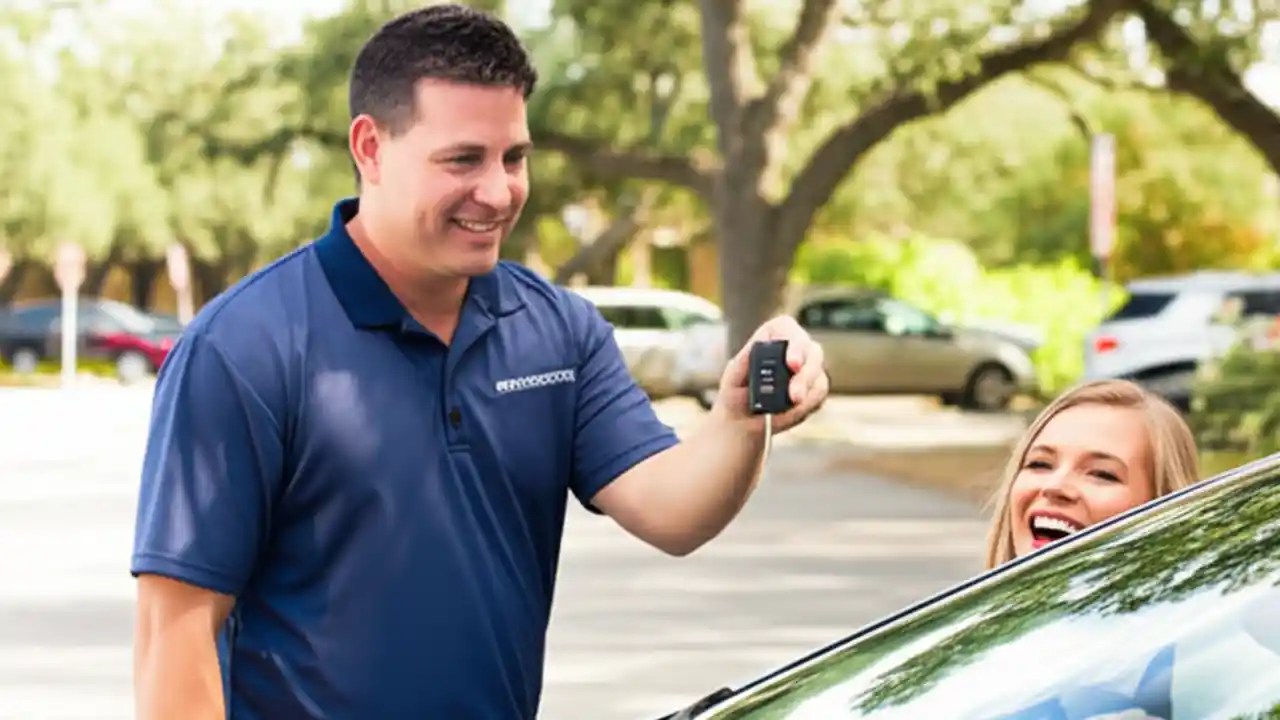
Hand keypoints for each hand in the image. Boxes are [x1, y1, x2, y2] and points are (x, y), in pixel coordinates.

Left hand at [713, 315, 828, 432]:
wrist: (740, 421)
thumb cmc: (734, 393)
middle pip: (811, 351)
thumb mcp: (731, 376)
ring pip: (818, 373)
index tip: (792, 364)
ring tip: (792, 403)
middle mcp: (793, 348)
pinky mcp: (814, 388)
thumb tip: (757, 347)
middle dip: (805, 374)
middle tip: (795, 395)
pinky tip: (792, 411)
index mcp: (770, 337)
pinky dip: (807, 404)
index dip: (794, 343)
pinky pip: (819, 393)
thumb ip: (743, 361)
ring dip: (806, 390)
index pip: (787, 327)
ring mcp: (807, 367)